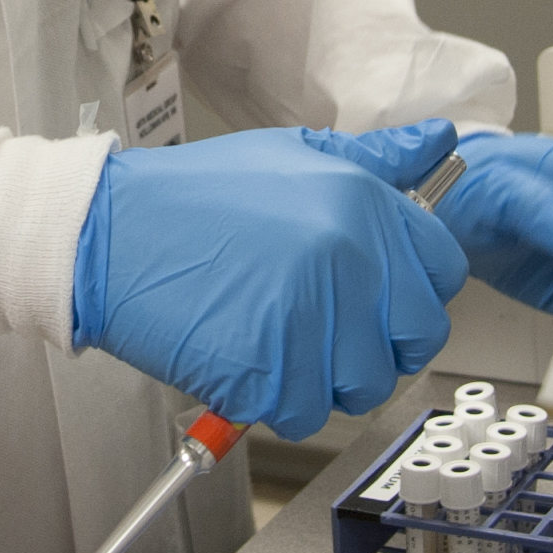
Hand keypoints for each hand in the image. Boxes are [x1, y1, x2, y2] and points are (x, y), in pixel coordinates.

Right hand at [71, 122, 469, 438]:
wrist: (108, 234)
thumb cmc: (194, 197)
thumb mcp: (295, 154)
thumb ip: (378, 158)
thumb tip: (439, 140)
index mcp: (363, 203)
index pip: (445, 272)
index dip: (412, 291)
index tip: (379, 296)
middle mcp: (347, 259)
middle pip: (413, 341)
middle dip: (377, 345)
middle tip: (326, 331)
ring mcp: (309, 319)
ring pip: (361, 386)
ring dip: (324, 378)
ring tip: (277, 341)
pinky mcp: (268, 372)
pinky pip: (303, 412)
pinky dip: (275, 402)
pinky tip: (245, 359)